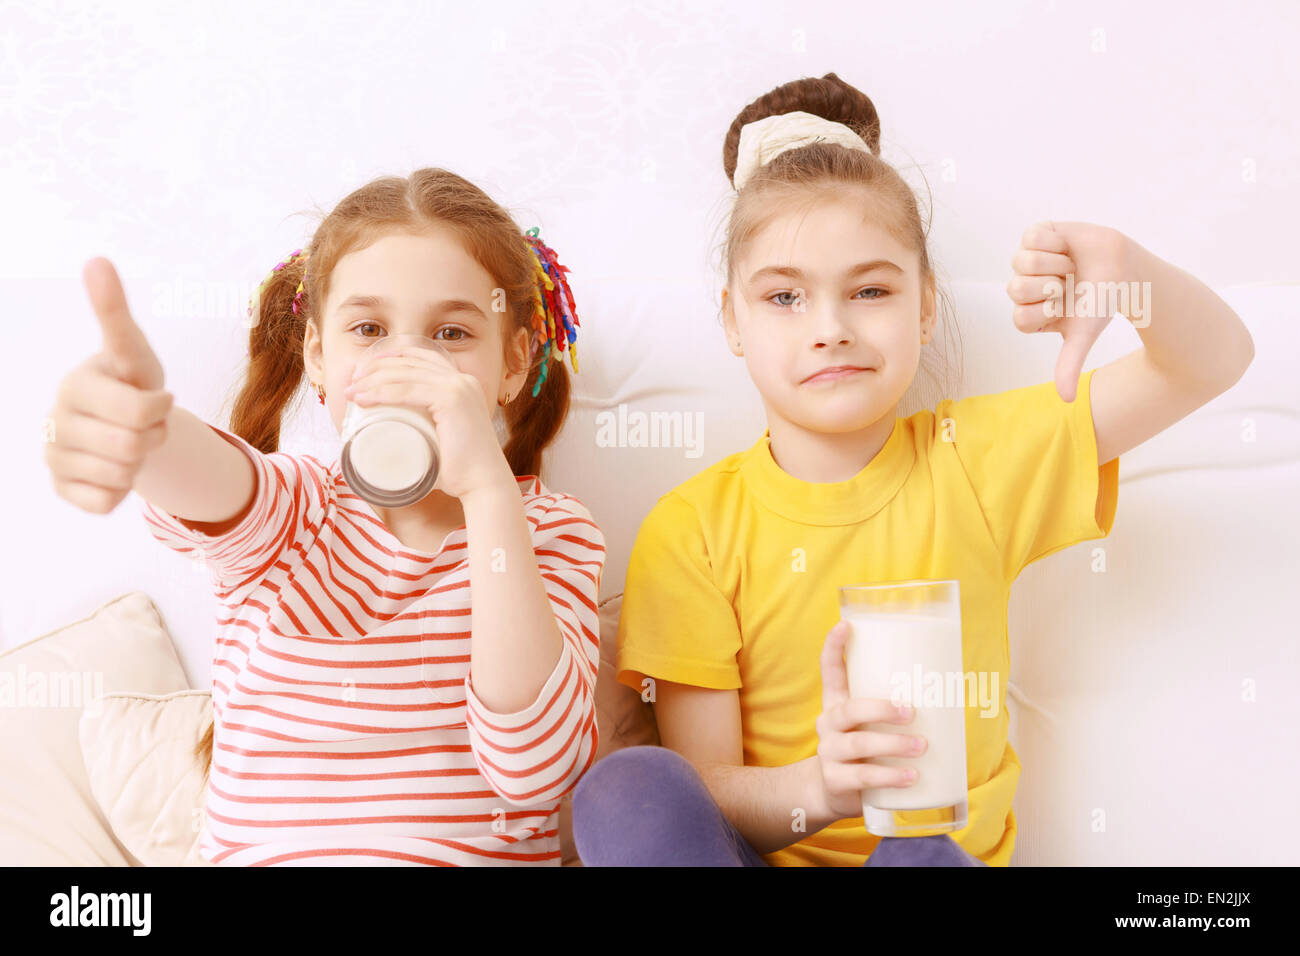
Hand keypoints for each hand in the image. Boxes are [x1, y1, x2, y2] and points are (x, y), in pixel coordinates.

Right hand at [44, 258, 173, 513]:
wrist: (120, 424)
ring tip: (131, 441)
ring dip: (140, 460)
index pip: (139, 408)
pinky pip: (106, 502)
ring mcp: (53, 455)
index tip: (158, 399)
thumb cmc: (129, 383)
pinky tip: (112, 469)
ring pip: (124, 474)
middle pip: (136, 444)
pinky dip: (120, 490)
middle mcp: (57, 419)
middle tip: (149, 422)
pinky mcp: (59, 488)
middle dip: (155, 435)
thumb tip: (96, 259)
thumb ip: (115, 313)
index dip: (159, 408)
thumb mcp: (134, 352)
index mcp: (77, 384)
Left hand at [343, 345, 513, 499]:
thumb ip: (424, 433)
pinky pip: (408, 390)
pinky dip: (381, 393)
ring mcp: (459, 387)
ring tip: (351, 393)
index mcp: (462, 383)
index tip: (364, 373)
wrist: (483, 484)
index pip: (420, 356)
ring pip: (404, 374)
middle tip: (352, 384)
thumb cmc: (460, 470)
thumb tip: (392, 443)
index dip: (389, 358)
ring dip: (371, 381)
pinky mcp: (453, 400)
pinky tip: (362, 399)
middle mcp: (463, 379)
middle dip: (374, 368)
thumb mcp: (441, 439)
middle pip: (409, 361)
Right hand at [812, 620, 924, 821]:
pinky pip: (862, 776)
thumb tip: (953, 689)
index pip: (829, 670)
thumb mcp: (870, 726)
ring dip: (893, 744)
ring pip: (859, 744)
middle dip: (881, 709)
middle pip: (849, 709)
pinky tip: (911, 777)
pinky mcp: (835, 780)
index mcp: (837, 703)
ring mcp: (829, 752)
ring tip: (922, 746)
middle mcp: (829, 724)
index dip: (834, 647)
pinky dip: (889, 776)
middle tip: (911, 712)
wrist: (832, 793)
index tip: (845, 625)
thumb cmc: (864, 750)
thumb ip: (895, 709)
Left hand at [1006, 221, 1136, 401]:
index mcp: (1029, 312)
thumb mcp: (1084, 334)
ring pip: (1022, 262)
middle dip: (1051, 287)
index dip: (1047, 310)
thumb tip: (1066, 399)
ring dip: (1055, 264)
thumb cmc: (1101, 303)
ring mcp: (1027, 261)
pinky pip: (1031, 237)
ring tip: (1071, 267)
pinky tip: (1067, 247)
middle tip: (1070, 285)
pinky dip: (1055, 242)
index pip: (1019, 316)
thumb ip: (1069, 364)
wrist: (1124, 268)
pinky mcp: (1036, 235)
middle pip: (1015, 289)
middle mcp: (1024, 287)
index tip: (1067, 307)